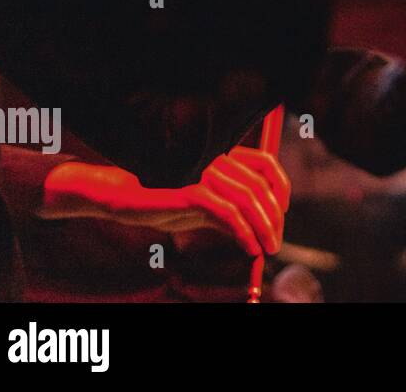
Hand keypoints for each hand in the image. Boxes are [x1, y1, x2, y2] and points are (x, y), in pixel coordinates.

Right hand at [42, 147, 290, 256]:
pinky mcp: (191, 192)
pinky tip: (249, 247)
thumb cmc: (163, 201)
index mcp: (223, 157)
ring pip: (248, 199)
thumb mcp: (202, 207)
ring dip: (263, 227)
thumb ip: (228, 210)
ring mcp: (203, 174)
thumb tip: (258, 230)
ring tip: (267, 248)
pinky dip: (244, 232)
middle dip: (273, 217)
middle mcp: (217, 160)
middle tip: (275, 243)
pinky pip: (227, 212)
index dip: (280, 186)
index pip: (265, 163)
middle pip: (260, 185)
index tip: (282, 212)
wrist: (123, 197)